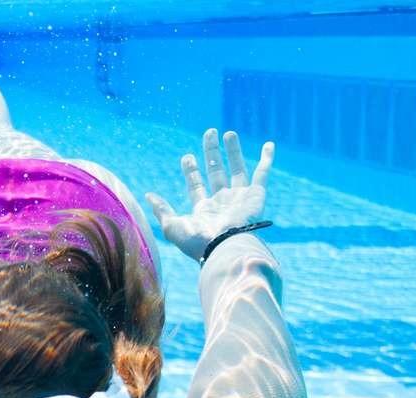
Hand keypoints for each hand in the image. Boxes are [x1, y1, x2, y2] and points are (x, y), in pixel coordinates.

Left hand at [145, 129, 272, 262]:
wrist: (225, 246)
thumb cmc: (197, 241)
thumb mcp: (172, 226)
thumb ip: (162, 209)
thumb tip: (147, 196)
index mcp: (203, 210)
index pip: (196, 185)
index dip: (191, 171)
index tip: (187, 156)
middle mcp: (222, 202)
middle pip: (216, 172)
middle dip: (212, 153)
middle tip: (209, 133)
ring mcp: (240, 198)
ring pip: (237, 169)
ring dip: (233, 151)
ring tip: (228, 133)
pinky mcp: (256, 195)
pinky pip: (262, 173)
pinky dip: (267, 159)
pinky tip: (268, 145)